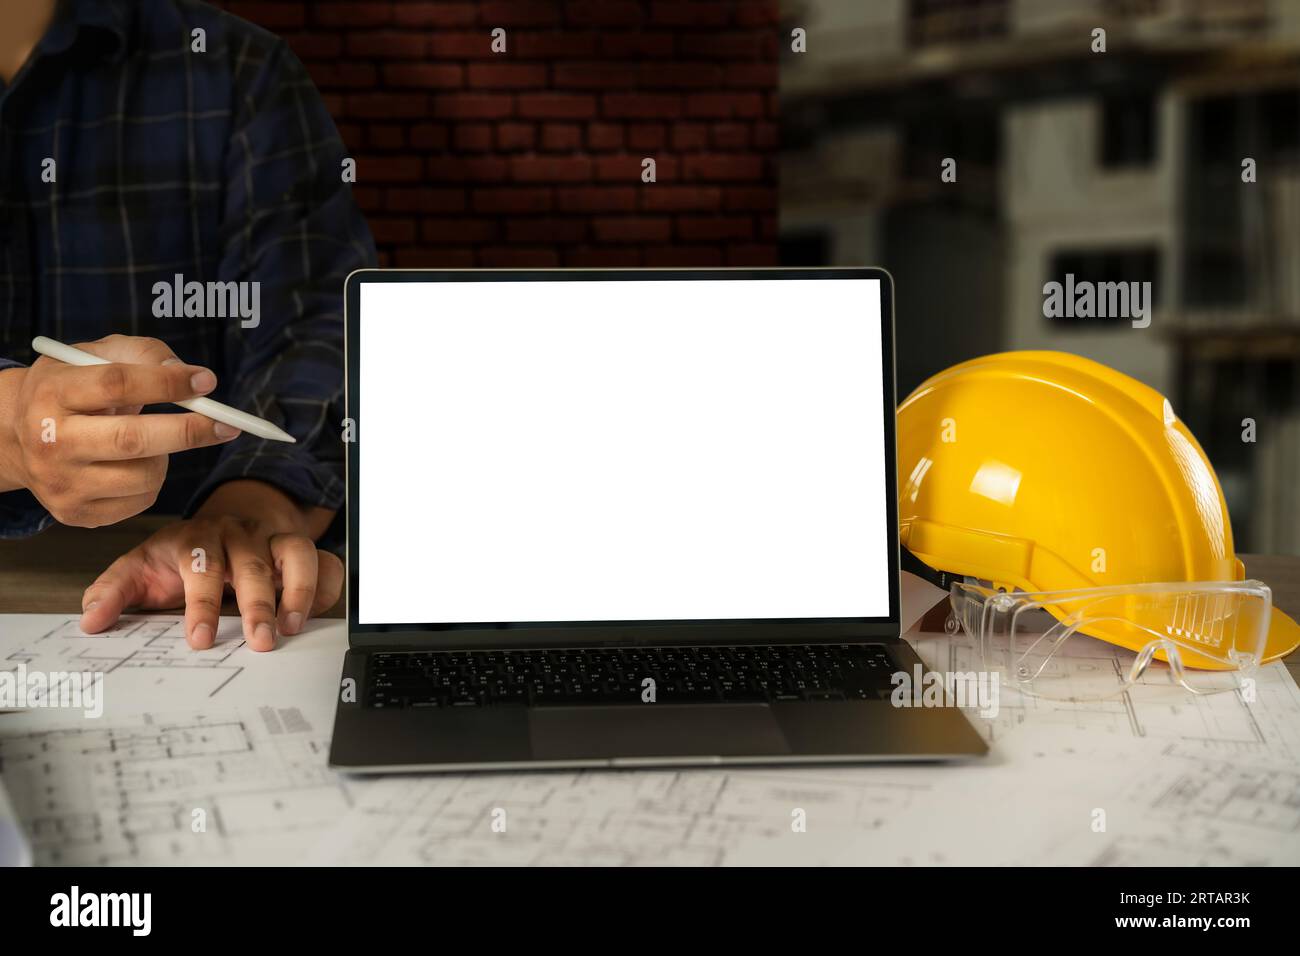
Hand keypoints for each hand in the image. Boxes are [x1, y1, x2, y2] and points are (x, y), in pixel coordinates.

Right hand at [0, 334, 238, 526]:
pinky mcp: (75, 513)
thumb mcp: (94, 356)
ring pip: (144, 476)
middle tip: (227, 425)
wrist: (18, 437)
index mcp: (52, 392)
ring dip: (167, 457)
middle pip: (133, 439)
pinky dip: (153, 480)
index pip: (117, 384)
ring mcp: (61, 482)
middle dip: (189, 431)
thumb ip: (143, 354)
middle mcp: (49, 441)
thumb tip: (190, 375)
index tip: (207, 381)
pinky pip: (141, 500)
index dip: (167, 383)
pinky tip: (133, 464)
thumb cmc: (73, 389)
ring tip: (151, 441)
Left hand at [80, 481, 341, 650]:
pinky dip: (326, 584)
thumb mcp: (140, 570)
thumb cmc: (178, 559)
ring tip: (292, 627)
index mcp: (196, 538)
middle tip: (258, 642)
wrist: (220, 528)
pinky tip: (315, 615)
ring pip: (295, 553)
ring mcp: (272, 538)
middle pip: (251, 562)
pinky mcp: (299, 548)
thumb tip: (91, 620)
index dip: (201, 602)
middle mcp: (238, 533)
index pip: (201, 564)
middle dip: (257, 603)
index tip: (200, 639)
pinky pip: (322, 560)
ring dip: (298, 591)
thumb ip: (113, 592)